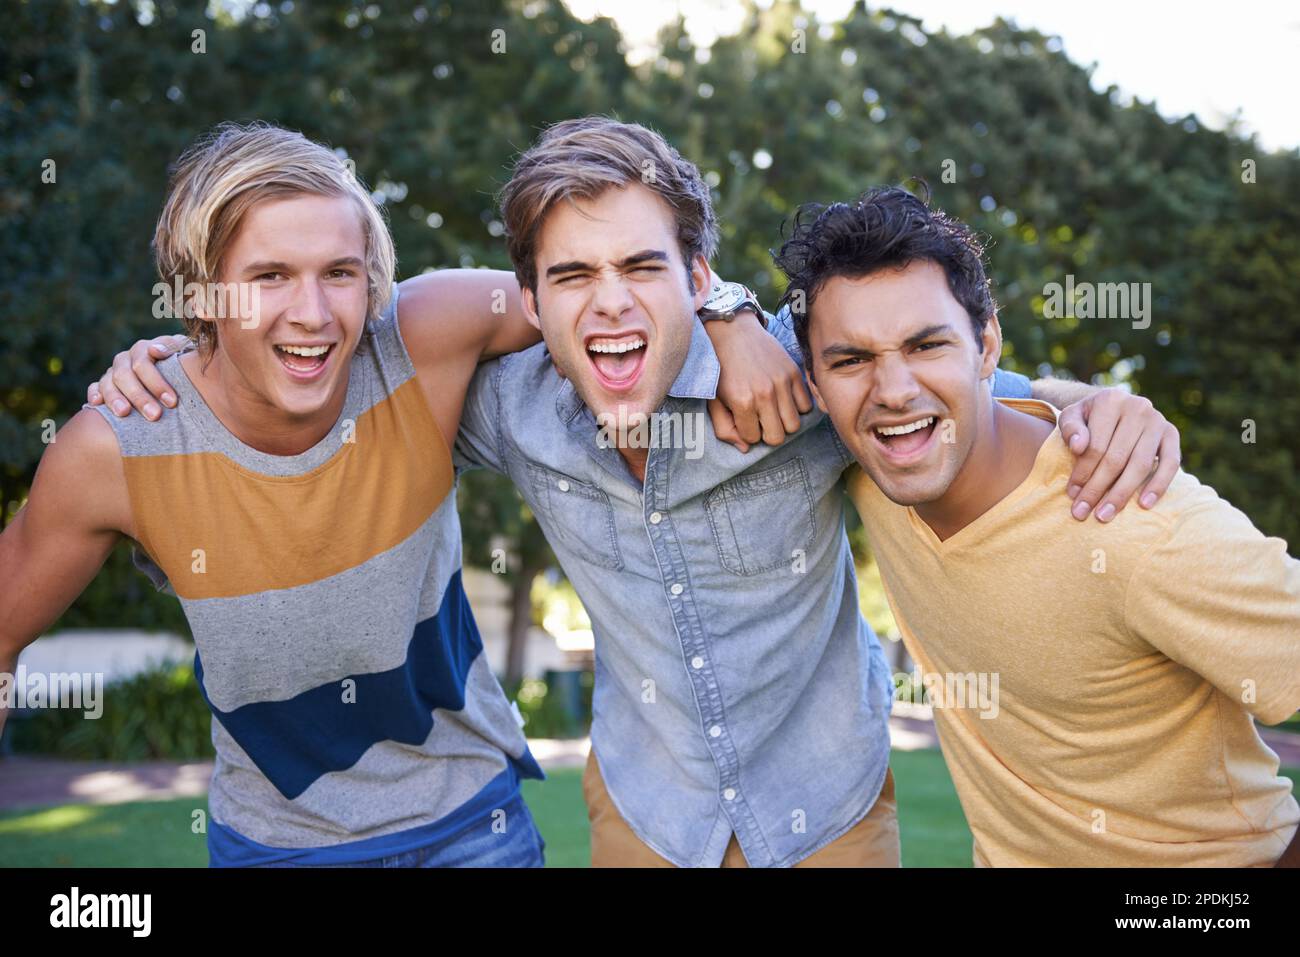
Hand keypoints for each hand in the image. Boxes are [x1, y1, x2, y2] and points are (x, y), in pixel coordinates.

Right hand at [86, 335, 189, 420]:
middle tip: (154, 415)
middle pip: (125, 375)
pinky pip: (94, 387)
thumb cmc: (181, 362)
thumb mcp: (182, 351)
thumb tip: (154, 350)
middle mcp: (125, 359)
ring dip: (115, 399)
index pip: (143, 363)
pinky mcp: (103, 385)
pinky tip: (96, 404)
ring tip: (124, 413)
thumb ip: (172, 348)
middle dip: (140, 396)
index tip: (172, 402)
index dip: (156, 382)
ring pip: (108, 383)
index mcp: (142, 349)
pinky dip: (94, 394)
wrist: (172, 367)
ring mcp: (112, 372)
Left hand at [705, 311, 811, 451]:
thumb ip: (725, 429)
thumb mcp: (714, 400)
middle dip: (767, 432)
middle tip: (759, 419)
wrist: (733, 331)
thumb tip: (746, 449)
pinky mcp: (794, 372)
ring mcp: (782, 383)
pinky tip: (784, 399)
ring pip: (794, 425)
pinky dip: (797, 407)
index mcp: (742, 402)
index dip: (748, 432)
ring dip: (783, 422)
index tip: (743, 419)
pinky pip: (806, 405)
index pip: (753, 439)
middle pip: (778, 437)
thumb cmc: (720, 368)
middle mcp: (765, 394)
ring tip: (772, 410)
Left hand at [1058, 389, 1180, 521]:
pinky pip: (1171, 463)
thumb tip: (1078, 447)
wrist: (1114, 406)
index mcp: (1110, 400)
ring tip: (1105, 515)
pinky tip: (1144, 505)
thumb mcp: (1072, 416)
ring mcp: (1158, 420)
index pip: (1096, 446)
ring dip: (1122, 493)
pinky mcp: (1172, 433)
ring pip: (1141, 464)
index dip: (1082, 473)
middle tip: (1082, 513)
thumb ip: (1070, 429)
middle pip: (1116, 458)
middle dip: (1097, 489)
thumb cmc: (1088, 418)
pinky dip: (1158, 485)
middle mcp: (1138, 407)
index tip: (1072, 494)